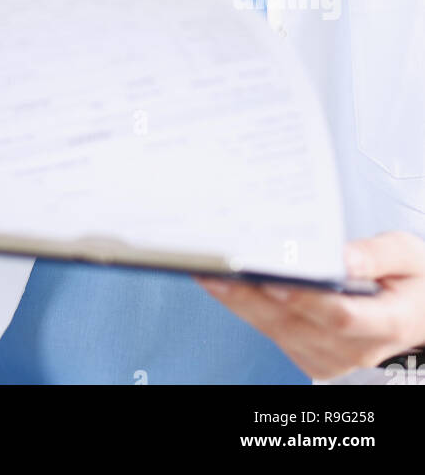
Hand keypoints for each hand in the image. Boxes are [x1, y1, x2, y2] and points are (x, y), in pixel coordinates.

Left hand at [193, 231, 424, 379]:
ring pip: (277, 331)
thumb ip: (378, 255)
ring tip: (208, 268)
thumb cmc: (411, 281)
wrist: (416, 310)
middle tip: (218, 266)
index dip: (303, 298)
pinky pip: (273, 332)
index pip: (339, 316)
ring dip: (239, 301)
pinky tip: (223, 282)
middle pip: (295, 324)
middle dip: (252, 295)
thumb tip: (342, 257)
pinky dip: (246, 307)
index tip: (272, 276)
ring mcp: (331, 358)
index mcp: (386, 322)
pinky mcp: (310, 355)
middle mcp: (355, 349)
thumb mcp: (409, 255)